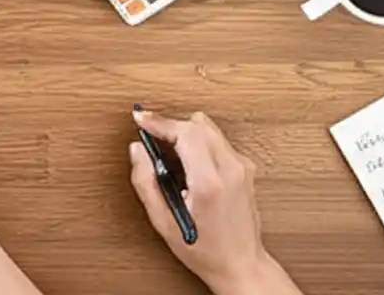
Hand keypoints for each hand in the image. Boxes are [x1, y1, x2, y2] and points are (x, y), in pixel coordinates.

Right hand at [129, 110, 299, 294]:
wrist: (241, 264)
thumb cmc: (205, 250)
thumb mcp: (164, 223)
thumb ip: (146, 183)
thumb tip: (137, 151)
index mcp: (209, 183)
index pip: (185, 132)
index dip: (159, 122)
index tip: (141, 118)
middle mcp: (230, 169)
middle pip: (197, 124)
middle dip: (171, 125)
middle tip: (151, 137)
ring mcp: (242, 167)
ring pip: (209, 128)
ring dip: (186, 132)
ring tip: (171, 153)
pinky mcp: (246, 168)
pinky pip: (218, 140)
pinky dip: (200, 142)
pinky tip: (190, 163)